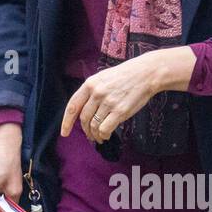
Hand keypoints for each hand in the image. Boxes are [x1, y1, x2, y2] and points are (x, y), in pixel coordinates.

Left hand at [61, 48, 195, 141]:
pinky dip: (104, 135)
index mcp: (90, 84)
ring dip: (95, 135)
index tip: (64, 132)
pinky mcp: (120, 111)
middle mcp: (97, 93)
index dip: (66, 122)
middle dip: (85, 130)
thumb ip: (92, 91)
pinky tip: (107, 135)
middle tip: (90, 135)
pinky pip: (105, 129)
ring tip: (100, 137)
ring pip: (94, 126)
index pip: (72, 106)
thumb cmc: (126, 76)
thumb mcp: (103, 77)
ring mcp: (108, 103)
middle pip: (83, 119)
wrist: (146, 74)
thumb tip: (84, 111)